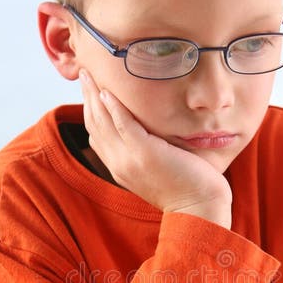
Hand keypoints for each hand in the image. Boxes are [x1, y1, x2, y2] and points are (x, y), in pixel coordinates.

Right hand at [81, 70, 231, 227]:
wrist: (199, 208)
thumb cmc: (187, 189)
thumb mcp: (158, 170)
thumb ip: (147, 153)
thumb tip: (150, 134)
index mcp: (120, 168)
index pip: (96, 136)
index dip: (90, 112)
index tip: (90, 91)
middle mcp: (119, 164)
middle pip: (94, 125)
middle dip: (87, 97)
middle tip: (84, 74)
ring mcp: (129, 159)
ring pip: (102, 121)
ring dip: (93, 95)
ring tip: (88, 74)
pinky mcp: (144, 152)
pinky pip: (122, 123)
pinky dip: (113, 106)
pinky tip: (108, 91)